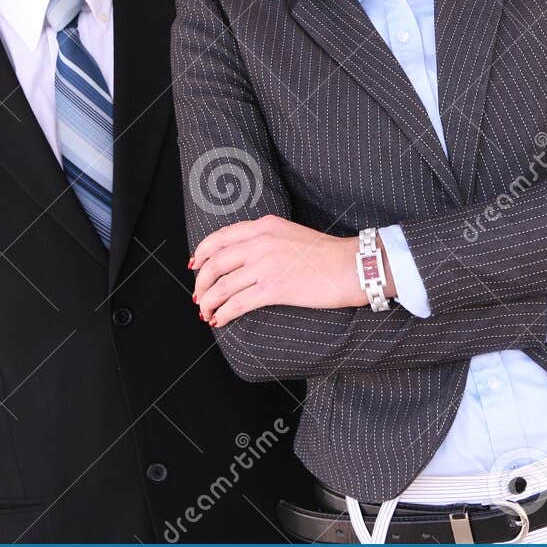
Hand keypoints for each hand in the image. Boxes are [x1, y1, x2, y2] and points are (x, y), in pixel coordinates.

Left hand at [189, 214, 363, 327]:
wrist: (351, 266)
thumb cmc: (327, 254)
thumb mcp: (291, 234)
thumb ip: (266, 240)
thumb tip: (245, 258)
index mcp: (264, 226)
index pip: (221, 237)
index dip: (202, 253)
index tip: (195, 265)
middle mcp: (260, 242)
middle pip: (215, 262)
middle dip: (201, 282)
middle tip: (198, 294)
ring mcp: (265, 265)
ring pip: (222, 285)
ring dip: (208, 301)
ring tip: (205, 311)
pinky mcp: (273, 288)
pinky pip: (237, 303)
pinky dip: (223, 313)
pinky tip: (219, 320)